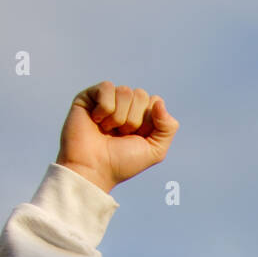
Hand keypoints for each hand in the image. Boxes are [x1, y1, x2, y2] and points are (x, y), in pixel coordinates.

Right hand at [56, 81, 178, 192]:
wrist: (94, 168)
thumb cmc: (123, 162)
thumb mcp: (156, 150)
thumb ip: (168, 128)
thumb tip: (159, 103)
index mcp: (142, 116)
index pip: (155, 101)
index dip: (149, 121)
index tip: (138, 137)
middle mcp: (125, 106)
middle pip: (141, 95)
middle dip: (134, 120)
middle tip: (121, 135)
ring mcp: (107, 100)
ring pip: (125, 91)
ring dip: (119, 117)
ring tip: (108, 130)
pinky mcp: (89, 96)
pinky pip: (107, 88)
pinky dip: (105, 108)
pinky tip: (97, 121)